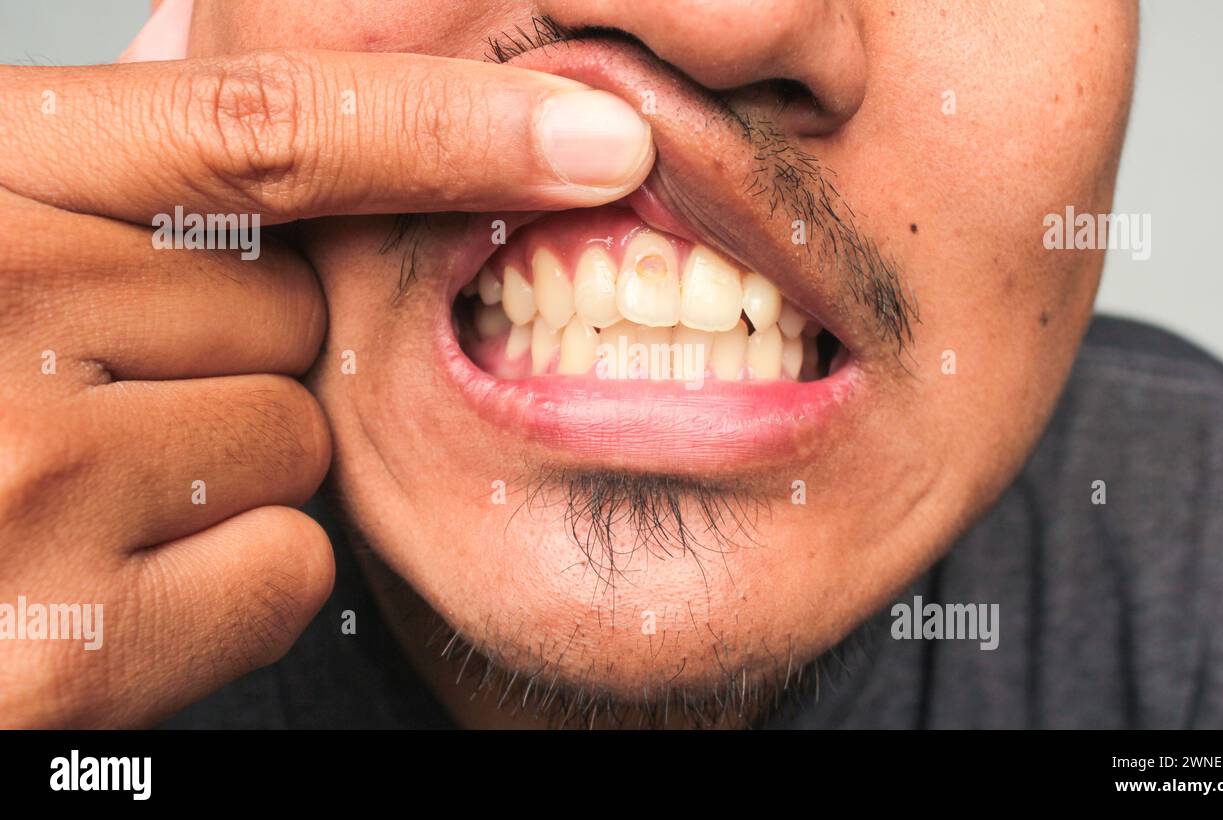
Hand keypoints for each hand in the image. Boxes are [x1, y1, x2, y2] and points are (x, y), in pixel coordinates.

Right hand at [0, 18, 652, 725]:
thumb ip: (89, 163)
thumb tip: (226, 70)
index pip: (268, 127)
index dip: (453, 120)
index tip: (598, 130)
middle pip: (293, 313)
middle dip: (235, 347)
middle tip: (94, 383)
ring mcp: (23, 482)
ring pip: (295, 441)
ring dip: (222, 461)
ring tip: (66, 481)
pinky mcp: (60, 645)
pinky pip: (278, 570)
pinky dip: (223, 579)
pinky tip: (95, 577)